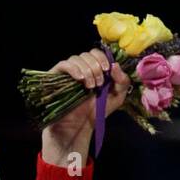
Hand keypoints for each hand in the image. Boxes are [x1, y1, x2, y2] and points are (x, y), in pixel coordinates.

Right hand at [40, 49, 131, 166]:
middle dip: (95, 67)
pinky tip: (80, 79)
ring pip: (76, 59)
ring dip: (87, 70)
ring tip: (90, 87)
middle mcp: (80, 68)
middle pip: (87, 54)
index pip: (96, 53)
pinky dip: (73, 69)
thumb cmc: (96, 112)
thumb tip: (115, 65)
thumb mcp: (117, 97)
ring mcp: (68, 73)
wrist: (79, 126)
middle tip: (99, 84)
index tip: (107, 70)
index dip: (102, 58)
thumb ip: (122, 81)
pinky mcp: (56, 78)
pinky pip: (64, 65)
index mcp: (94, 69)